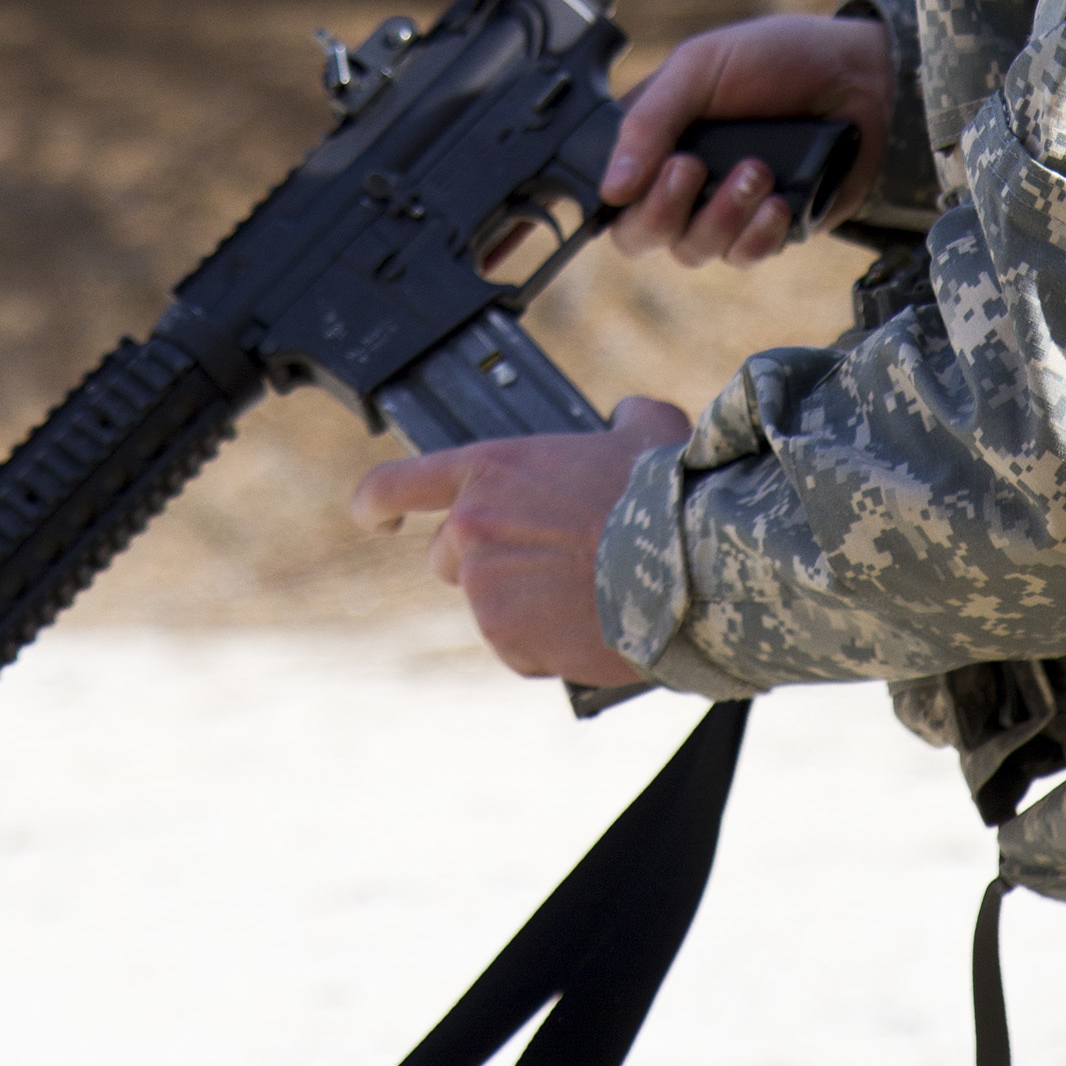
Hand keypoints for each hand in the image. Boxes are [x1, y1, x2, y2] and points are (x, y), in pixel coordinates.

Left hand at [353, 397, 690, 684]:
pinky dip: (546, 644)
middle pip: (448, 555)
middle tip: (546, 558)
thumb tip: (624, 416)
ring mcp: (486, 592)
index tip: (379, 517)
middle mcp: (473, 530)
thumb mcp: (645, 427)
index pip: (396, 484)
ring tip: (585, 591)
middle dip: (486, 559)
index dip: (377, 503)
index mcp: (490, 471)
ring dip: (522, 603)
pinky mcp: (509, 643)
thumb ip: (619, 417)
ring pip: (487, 604)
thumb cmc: (667, 490)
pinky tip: (589, 624)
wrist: (688, 564)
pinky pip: (518, 649)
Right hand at [599, 11, 891, 265]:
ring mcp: (723, 208)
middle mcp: (682, 180)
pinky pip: (744, 255)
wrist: (858, 75)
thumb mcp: (700, 65)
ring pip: (693, 250)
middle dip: (664, 209)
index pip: (610, 190)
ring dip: (722, 215)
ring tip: (757, 170)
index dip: (610, 201)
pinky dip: (758, 234)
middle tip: (693, 167)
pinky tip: (779, 202)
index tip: (648, 173)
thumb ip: (649, 120)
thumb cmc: (777, 57)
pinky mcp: (767, 229)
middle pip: (639, 234)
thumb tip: (612, 187)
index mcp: (654, 137)